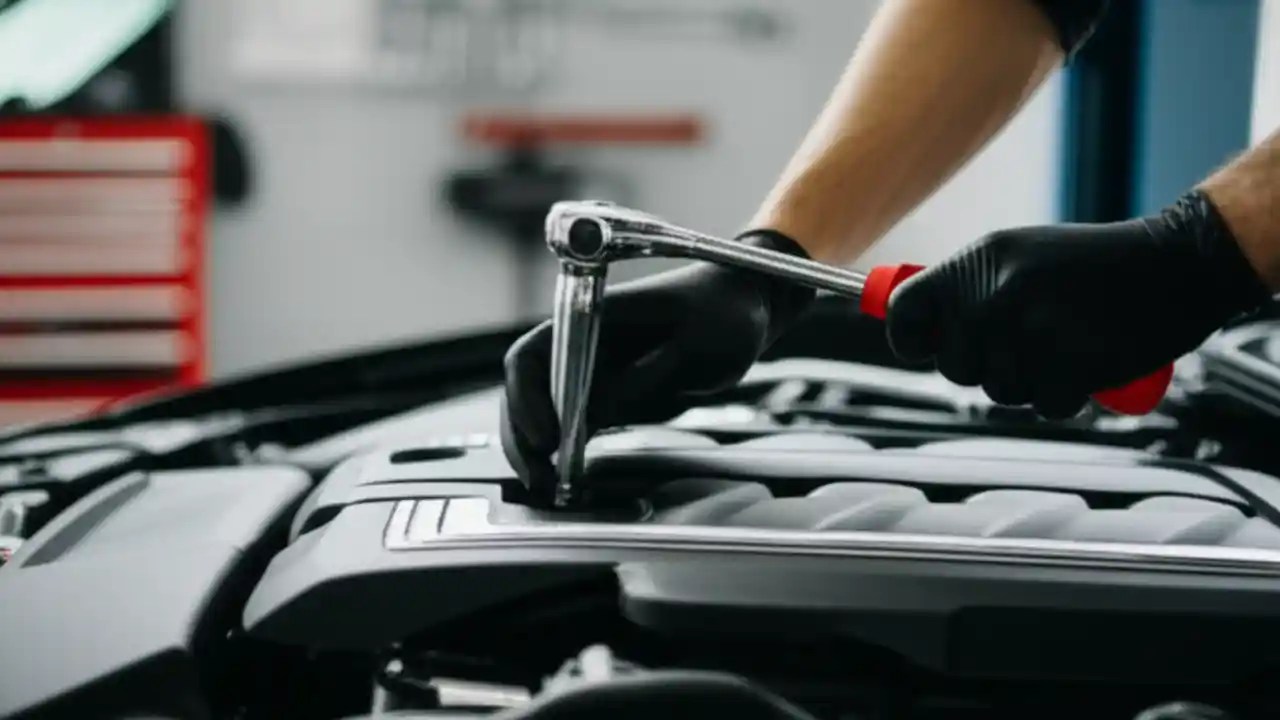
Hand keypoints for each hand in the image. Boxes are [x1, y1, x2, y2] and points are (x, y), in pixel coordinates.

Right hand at [501, 231, 813, 503]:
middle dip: (521, 434)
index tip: (546, 438)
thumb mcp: (698, 338)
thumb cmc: (723, 310)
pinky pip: (571, 425)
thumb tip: (602, 403)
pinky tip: (565, 479)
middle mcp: (582, 344)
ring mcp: (592, 370)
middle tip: (539, 477)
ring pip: (542, 411)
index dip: (528, 398)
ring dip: (535, 449)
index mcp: (592, 317)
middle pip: (527, 388)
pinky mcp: (608, 394)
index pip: (533, 354)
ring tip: (547, 485)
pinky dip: (562, 453)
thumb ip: (651, 369)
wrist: (743, 311)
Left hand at [886, 190, 1272, 417]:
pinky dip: (1065, 396)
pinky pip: (1044, 405)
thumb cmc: (1094, 265)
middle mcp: (996, 292)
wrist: (1175, 262)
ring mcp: (1031, 329)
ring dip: (1029, 381)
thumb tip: (910, 328)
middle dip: (984, 366)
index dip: (909, 338)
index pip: (904, 311)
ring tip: (1064, 342)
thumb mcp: (1017, 257)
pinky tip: (1087, 361)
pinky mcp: (1069, 363)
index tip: (925, 345)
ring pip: (998, 390)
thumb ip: (966, 289)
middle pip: (953, 364)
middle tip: (1029, 339)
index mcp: (977, 261)